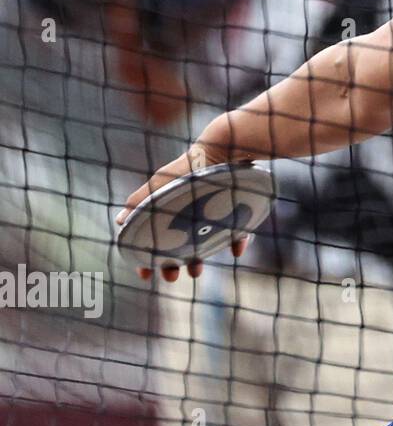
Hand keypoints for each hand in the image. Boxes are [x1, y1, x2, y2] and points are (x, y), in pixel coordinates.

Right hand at [115, 143, 252, 281]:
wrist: (223, 148)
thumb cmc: (187, 168)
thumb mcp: (160, 185)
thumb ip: (140, 201)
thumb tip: (119, 221)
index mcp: (170, 208)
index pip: (155, 239)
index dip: (147, 258)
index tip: (145, 275)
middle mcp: (191, 212)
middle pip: (179, 245)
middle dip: (172, 264)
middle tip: (171, 278)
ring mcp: (214, 211)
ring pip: (205, 242)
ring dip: (198, 259)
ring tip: (196, 271)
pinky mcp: (238, 208)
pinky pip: (239, 231)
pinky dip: (237, 241)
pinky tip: (236, 250)